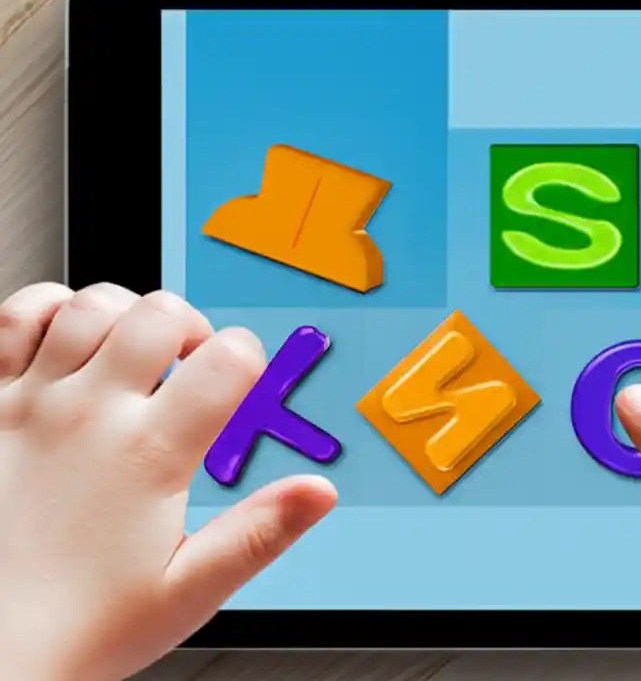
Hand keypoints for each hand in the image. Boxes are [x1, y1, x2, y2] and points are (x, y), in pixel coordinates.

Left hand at [0, 283, 336, 680]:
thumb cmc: (78, 627)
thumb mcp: (188, 591)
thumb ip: (260, 533)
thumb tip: (319, 492)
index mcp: (150, 454)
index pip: (228, 359)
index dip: (250, 358)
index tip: (241, 382)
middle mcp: (90, 415)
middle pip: (162, 313)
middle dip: (192, 327)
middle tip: (192, 364)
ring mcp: (32, 403)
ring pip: (92, 304)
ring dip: (126, 315)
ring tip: (134, 352)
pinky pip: (16, 316)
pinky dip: (48, 308)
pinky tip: (67, 338)